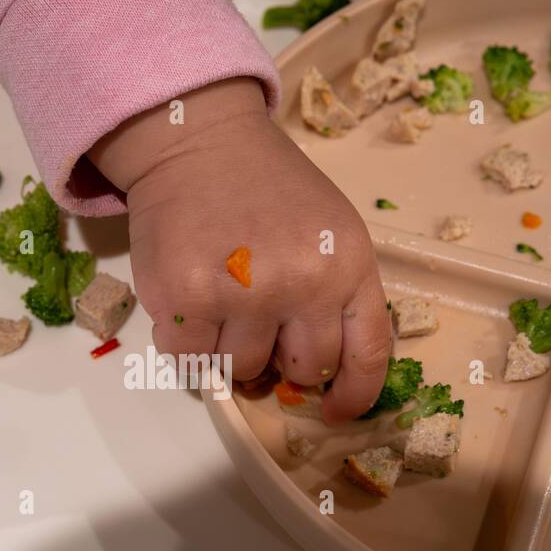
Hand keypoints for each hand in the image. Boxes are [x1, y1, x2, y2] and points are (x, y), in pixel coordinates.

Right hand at [88, 78, 389, 422]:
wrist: (199, 140)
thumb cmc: (266, 189)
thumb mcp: (328, 229)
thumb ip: (333, 294)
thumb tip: (314, 373)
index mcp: (347, 265)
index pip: (364, 356)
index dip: (352, 395)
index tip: (334, 411)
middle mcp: (302, 284)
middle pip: (299, 371)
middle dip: (280, 360)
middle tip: (259, 326)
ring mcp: (243, 294)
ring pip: (242, 370)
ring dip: (229, 349)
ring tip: (220, 301)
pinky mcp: (187, 299)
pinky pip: (190, 360)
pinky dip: (186, 344)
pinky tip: (189, 303)